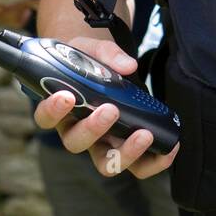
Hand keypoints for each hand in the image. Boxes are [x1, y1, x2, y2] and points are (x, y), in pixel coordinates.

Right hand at [33, 34, 180, 179]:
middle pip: (76, 144)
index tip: (67, 96)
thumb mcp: (90, 49)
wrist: (100, 66)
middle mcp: (77, 130)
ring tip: (143, 134)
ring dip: (125, 152)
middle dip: (93, 129)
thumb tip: (128, 65)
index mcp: (61, 108)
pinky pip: (138, 166)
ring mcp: (101, 143)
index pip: (46, 117)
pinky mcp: (124, 147)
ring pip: (106, 163)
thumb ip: (106, 53)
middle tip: (110, 110)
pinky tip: (169, 147)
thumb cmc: (87, 61)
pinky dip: (154, 161)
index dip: (53, 111)